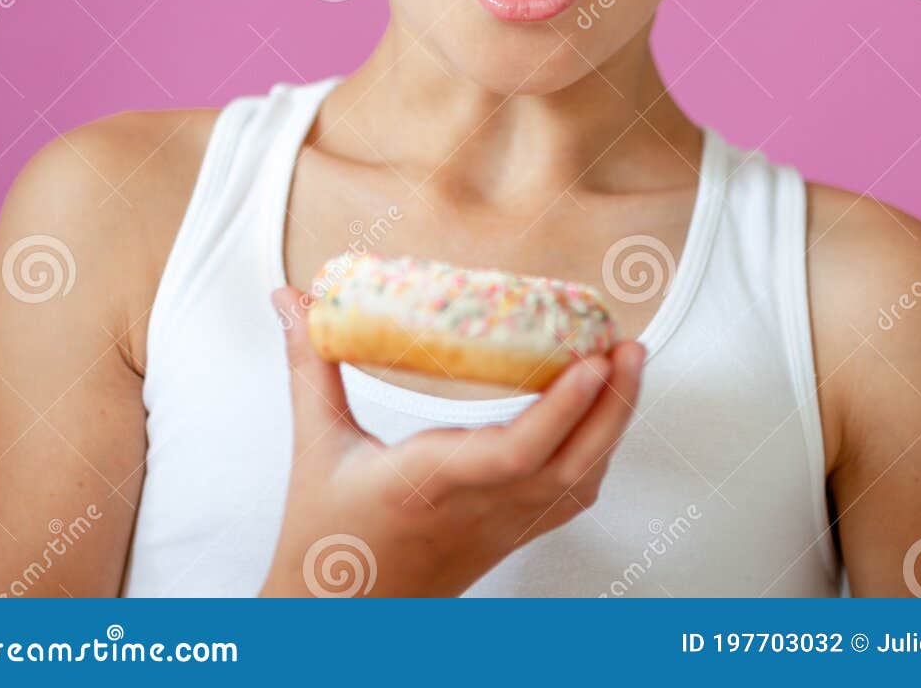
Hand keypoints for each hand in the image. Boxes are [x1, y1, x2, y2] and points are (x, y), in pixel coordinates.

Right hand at [260, 284, 645, 596]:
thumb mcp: (315, 445)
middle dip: (611, 406)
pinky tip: (601, 414)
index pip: (514, 454)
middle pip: (571, 468)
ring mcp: (502, 528)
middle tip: (629, 344)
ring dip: (612, 426)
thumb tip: (291, 295)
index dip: (563, 408)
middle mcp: (479, 510)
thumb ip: (309, 365)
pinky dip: (596, 454)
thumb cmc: (326, 537)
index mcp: (431, 484)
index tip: (593, 359)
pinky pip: (571, 499)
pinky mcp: (511, 536)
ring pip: (580, 485)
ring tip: (626, 364)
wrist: (339, 623)